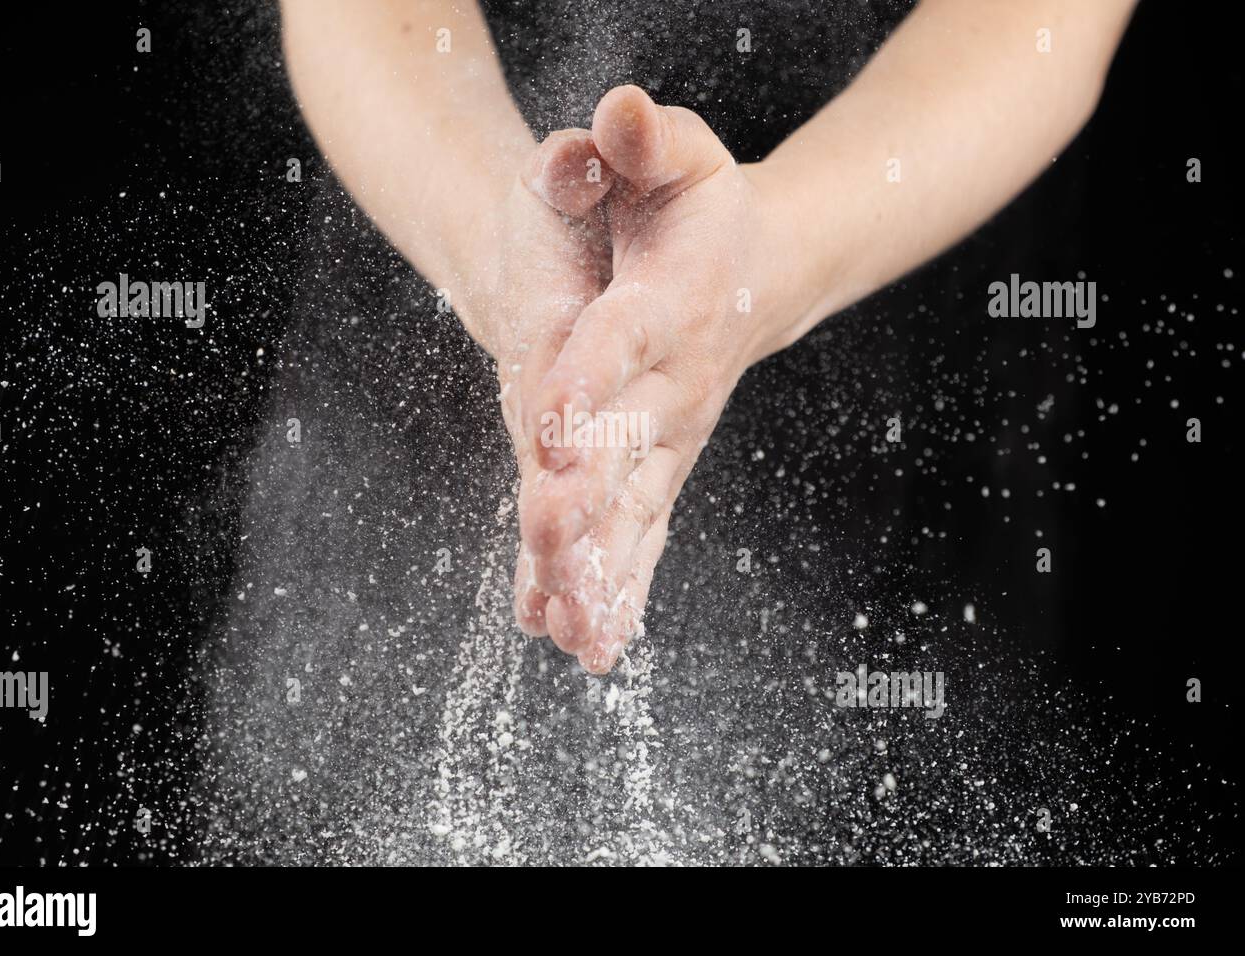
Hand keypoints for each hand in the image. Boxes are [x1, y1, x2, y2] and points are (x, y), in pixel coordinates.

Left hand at [512, 85, 833, 672]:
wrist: (750, 269)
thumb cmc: (693, 205)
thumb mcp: (670, 154)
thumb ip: (640, 139)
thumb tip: (614, 112)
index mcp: (671, 301)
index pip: (626, 338)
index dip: (593, 377)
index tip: (556, 427)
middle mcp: (675, 383)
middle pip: (630, 445)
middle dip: (590, 496)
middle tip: (550, 538)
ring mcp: (671, 437)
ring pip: (635, 512)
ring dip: (601, 570)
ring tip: (569, 631)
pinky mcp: (663, 471)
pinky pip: (641, 538)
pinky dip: (616, 591)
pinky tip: (584, 647)